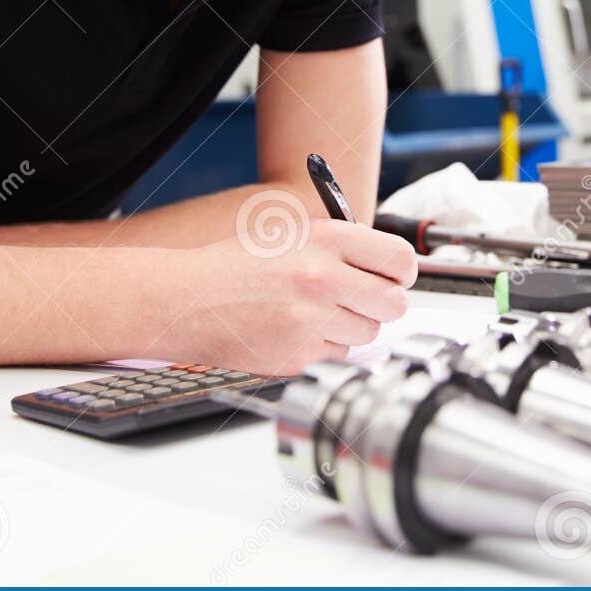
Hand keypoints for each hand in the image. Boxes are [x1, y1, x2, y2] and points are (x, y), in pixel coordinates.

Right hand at [162, 219, 416, 374]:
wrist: (188, 299)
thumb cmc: (237, 266)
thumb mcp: (294, 235)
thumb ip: (343, 247)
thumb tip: (390, 267)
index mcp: (326, 239)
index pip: (400, 259)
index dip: (402, 272)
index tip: (395, 277)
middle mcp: (323, 277)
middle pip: (395, 303)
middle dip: (383, 304)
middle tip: (364, 301)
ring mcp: (312, 320)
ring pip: (368, 333)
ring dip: (351, 327)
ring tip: (316, 313)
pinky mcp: (299, 355)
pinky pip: (338, 355)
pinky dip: (324, 347)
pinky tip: (296, 331)